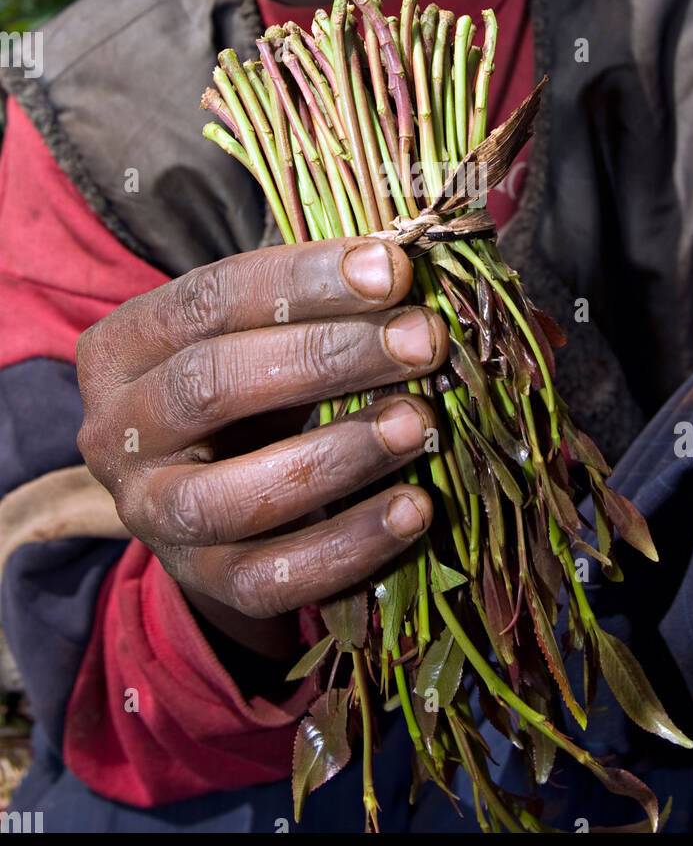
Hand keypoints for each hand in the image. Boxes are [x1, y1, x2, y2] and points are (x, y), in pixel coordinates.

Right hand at [76, 239, 447, 628]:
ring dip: (337, 455)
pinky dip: (348, 545)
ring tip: (420, 424)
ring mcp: (151, 515)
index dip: (304, 281)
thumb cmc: (251, 386)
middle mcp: (118, 433)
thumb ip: (315, 302)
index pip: (209, 299)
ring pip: (232, 495)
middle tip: (422, 341)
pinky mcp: (199, 581)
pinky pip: (269, 577)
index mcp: (124, 347)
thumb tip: (409, 265)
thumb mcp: (258, 333)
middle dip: (328, 356)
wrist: (214, 493)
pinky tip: (414, 509)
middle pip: (213, 385)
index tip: (395, 270)